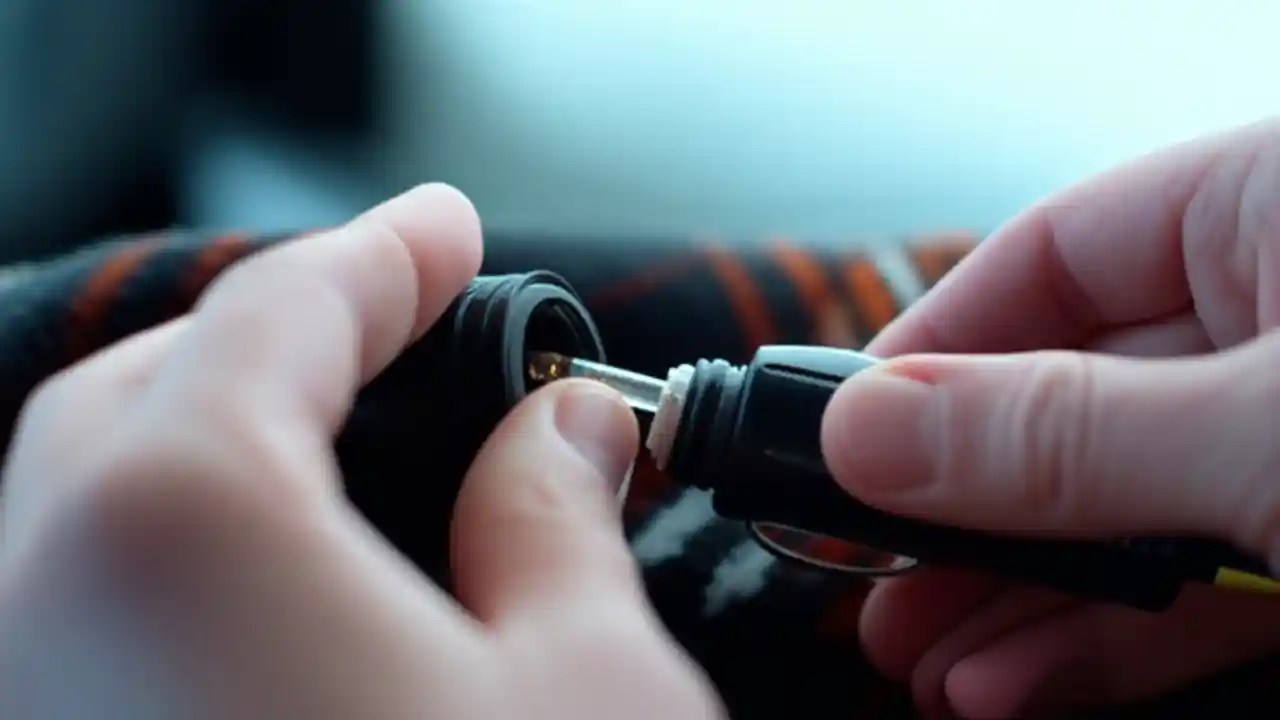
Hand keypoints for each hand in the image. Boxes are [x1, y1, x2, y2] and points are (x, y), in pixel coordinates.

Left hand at [0, 185, 723, 718]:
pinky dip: (184, 567)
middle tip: (391, 326)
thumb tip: (560, 433)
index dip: (385, 258)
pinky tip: (296, 594)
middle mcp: (51, 623)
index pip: (280, 318)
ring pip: (88, 519)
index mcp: (185, 540)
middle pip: (141, 400)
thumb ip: (557, 524)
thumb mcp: (588, 687)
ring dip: (218, 450)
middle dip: (270, 339)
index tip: (444, 232)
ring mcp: (35, 712)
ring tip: (351, 452)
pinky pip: (90, 628)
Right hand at [821, 119, 1279, 717]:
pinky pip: (1191, 583)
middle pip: (1063, 400)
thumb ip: (1061, 435)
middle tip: (861, 574)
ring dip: (1008, 594)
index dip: (929, 352)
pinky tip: (1009, 682)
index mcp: (1271, 207)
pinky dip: (1099, 639)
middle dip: (957, 508)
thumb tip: (860, 434)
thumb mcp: (1264, 433)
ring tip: (917, 658)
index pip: (1048, 256)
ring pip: (1116, 507)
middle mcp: (1275, 314)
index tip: (835, 440)